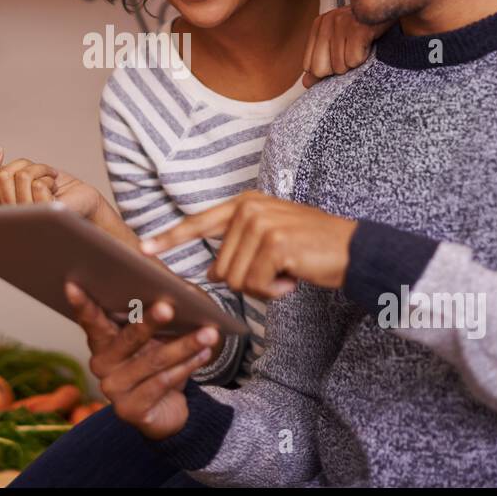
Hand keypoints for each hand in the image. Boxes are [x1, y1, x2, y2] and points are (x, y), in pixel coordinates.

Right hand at [0, 146, 103, 220]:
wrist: (80, 199)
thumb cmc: (53, 188)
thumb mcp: (27, 176)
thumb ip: (8, 172)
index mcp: (1, 206)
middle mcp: (11, 215)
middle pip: (3, 177)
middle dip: (23, 165)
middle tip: (38, 170)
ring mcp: (26, 217)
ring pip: (22, 177)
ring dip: (39, 169)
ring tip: (49, 177)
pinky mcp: (42, 214)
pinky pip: (37, 184)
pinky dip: (48, 176)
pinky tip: (55, 185)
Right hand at [65, 282, 218, 440]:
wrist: (166, 411)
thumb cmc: (157, 364)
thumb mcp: (154, 338)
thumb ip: (154, 314)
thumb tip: (175, 287)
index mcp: (101, 342)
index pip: (90, 320)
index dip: (82, 304)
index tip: (73, 284)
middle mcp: (101, 365)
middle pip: (128, 339)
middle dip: (150, 322)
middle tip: (168, 307)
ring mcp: (113, 390)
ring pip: (153, 361)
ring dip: (184, 346)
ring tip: (208, 333)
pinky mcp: (130, 410)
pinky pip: (162, 383)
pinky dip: (186, 367)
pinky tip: (203, 354)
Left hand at [140, 191, 356, 299]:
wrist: (353, 249)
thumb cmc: (311, 248)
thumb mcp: (271, 237)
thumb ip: (239, 246)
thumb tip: (212, 272)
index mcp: (244, 204)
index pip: (199, 223)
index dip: (170, 238)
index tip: (143, 249)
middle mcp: (249, 210)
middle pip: (221, 268)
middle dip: (249, 281)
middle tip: (278, 270)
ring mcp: (261, 225)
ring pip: (237, 280)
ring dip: (264, 287)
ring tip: (287, 271)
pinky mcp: (274, 244)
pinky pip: (257, 285)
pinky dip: (276, 291)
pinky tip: (294, 276)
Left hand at [302, 7, 390, 87]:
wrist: (394, 11)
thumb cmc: (368, 30)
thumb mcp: (342, 44)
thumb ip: (321, 63)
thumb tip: (306, 83)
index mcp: (319, 24)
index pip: (310, 66)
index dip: (329, 68)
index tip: (344, 53)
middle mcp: (327, 21)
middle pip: (321, 69)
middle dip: (340, 67)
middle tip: (354, 51)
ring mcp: (342, 22)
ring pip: (340, 66)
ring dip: (355, 62)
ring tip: (364, 45)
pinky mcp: (359, 27)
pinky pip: (353, 60)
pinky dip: (364, 58)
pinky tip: (370, 44)